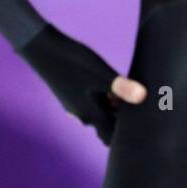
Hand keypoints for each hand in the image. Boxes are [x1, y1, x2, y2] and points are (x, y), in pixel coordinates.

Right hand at [15, 23, 145, 145]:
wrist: (43, 49)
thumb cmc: (73, 62)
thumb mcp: (102, 74)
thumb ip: (122, 87)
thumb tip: (143, 97)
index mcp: (91, 114)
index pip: (111, 138)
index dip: (126, 137)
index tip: (142, 127)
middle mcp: (82, 115)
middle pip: (108, 124)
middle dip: (124, 118)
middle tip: (142, 106)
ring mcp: (75, 106)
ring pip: (101, 111)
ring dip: (115, 105)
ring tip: (132, 92)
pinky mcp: (71, 95)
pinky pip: (93, 102)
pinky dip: (106, 97)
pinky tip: (114, 84)